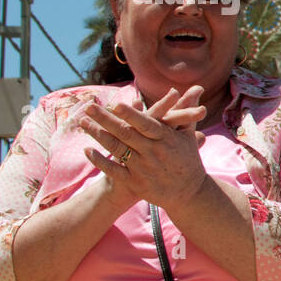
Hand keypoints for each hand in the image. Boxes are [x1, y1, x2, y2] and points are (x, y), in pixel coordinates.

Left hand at [81, 87, 209, 211]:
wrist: (189, 193)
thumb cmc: (188, 159)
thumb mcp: (189, 134)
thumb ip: (187, 110)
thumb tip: (197, 87)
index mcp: (167, 139)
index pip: (147, 125)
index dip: (132, 115)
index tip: (117, 104)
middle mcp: (154, 153)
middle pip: (126, 134)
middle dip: (105, 119)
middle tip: (89, 107)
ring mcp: (143, 169)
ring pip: (116, 149)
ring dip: (97, 135)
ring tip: (83, 122)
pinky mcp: (135, 183)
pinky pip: (113, 170)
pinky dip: (99, 160)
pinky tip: (87, 150)